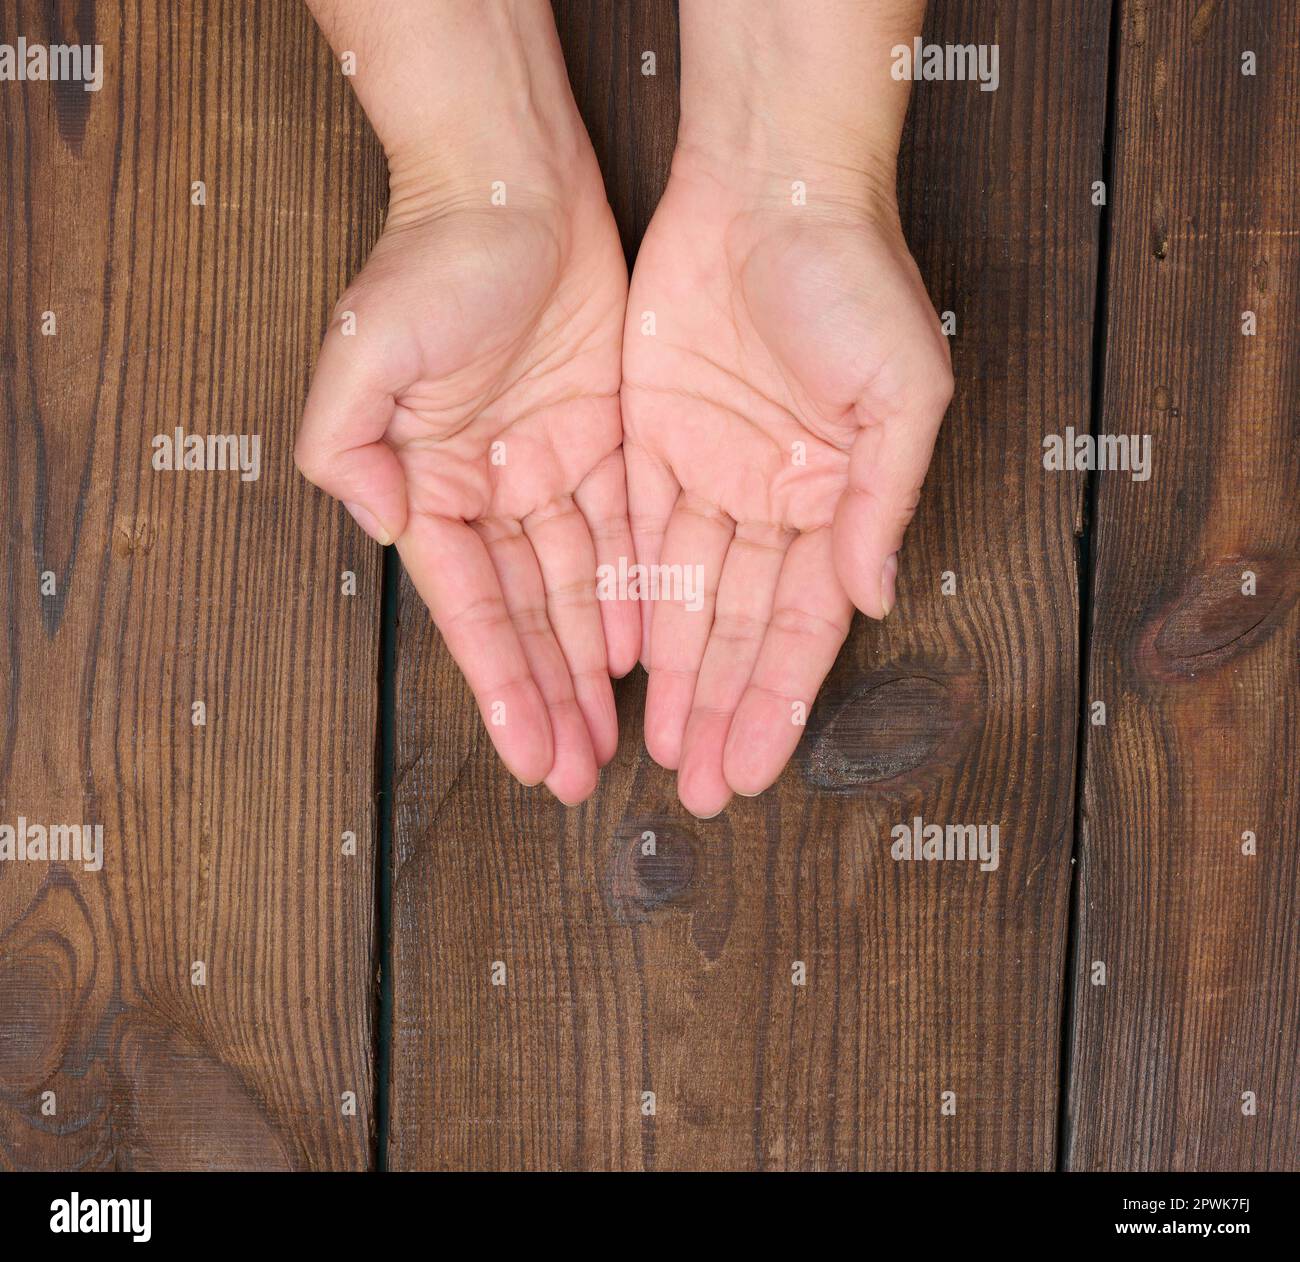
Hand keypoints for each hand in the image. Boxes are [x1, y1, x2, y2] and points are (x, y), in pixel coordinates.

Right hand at [296, 159, 638, 804]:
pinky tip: (642, 653)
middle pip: (528, 619)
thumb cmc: (430, 260)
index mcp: (432, 485)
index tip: (527, 757)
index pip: (475, 610)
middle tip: (578, 776)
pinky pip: (623, 534)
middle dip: (551, 700)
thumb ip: (347, 448)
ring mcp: (550, 470)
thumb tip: (385, 531)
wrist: (511, 185)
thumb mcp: (364, 352)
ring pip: (579, 590)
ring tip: (612, 739)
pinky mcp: (605, 442)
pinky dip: (632, 594)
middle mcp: (491, 492)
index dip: (503, 687)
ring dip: (592, 666)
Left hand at [622, 156, 951, 817]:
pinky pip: (636, 537)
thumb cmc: (853, 277)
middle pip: (739, 629)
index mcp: (834, 498)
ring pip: (684, 598)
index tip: (756, 767)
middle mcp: (771, 499)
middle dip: (721, 710)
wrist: (773, 184)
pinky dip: (629, 600)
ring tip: (659, 749)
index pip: (801, 626)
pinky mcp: (650, 439)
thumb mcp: (900, 396)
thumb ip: (881, 505)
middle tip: (701, 787)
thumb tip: (873, 599)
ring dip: (674, 676)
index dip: (777, 700)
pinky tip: (621, 661)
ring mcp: (709, 473)